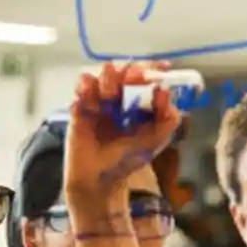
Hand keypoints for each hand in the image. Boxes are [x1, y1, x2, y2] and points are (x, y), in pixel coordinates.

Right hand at [65, 61, 181, 202]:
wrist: (99, 179)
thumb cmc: (128, 159)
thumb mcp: (154, 141)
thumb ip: (167, 120)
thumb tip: (166, 92)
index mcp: (140, 104)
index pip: (146, 79)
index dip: (153, 70)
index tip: (160, 67)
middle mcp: (120, 98)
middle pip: (124, 71)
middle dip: (130, 70)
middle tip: (132, 77)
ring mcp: (99, 101)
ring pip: (103, 75)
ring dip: (109, 80)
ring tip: (109, 97)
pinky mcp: (80, 107)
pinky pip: (81, 88)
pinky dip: (85, 86)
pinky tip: (88, 96)